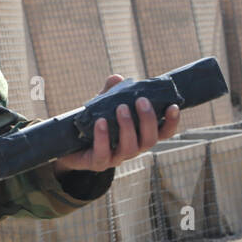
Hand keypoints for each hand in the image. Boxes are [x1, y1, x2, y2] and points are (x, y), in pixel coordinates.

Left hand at [53, 74, 179, 173]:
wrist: (69, 144)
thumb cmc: (93, 123)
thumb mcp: (103, 106)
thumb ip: (111, 92)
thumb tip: (117, 78)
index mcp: (139, 135)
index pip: (163, 133)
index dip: (171, 122)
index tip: (172, 106)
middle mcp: (132, 148)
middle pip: (150, 140)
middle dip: (148, 120)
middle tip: (141, 100)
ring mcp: (116, 158)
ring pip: (130, 148)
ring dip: (128, 126)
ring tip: (121, 108)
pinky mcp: (98, 163)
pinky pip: (103, 153)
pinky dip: (103, 137)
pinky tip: (101, 122)